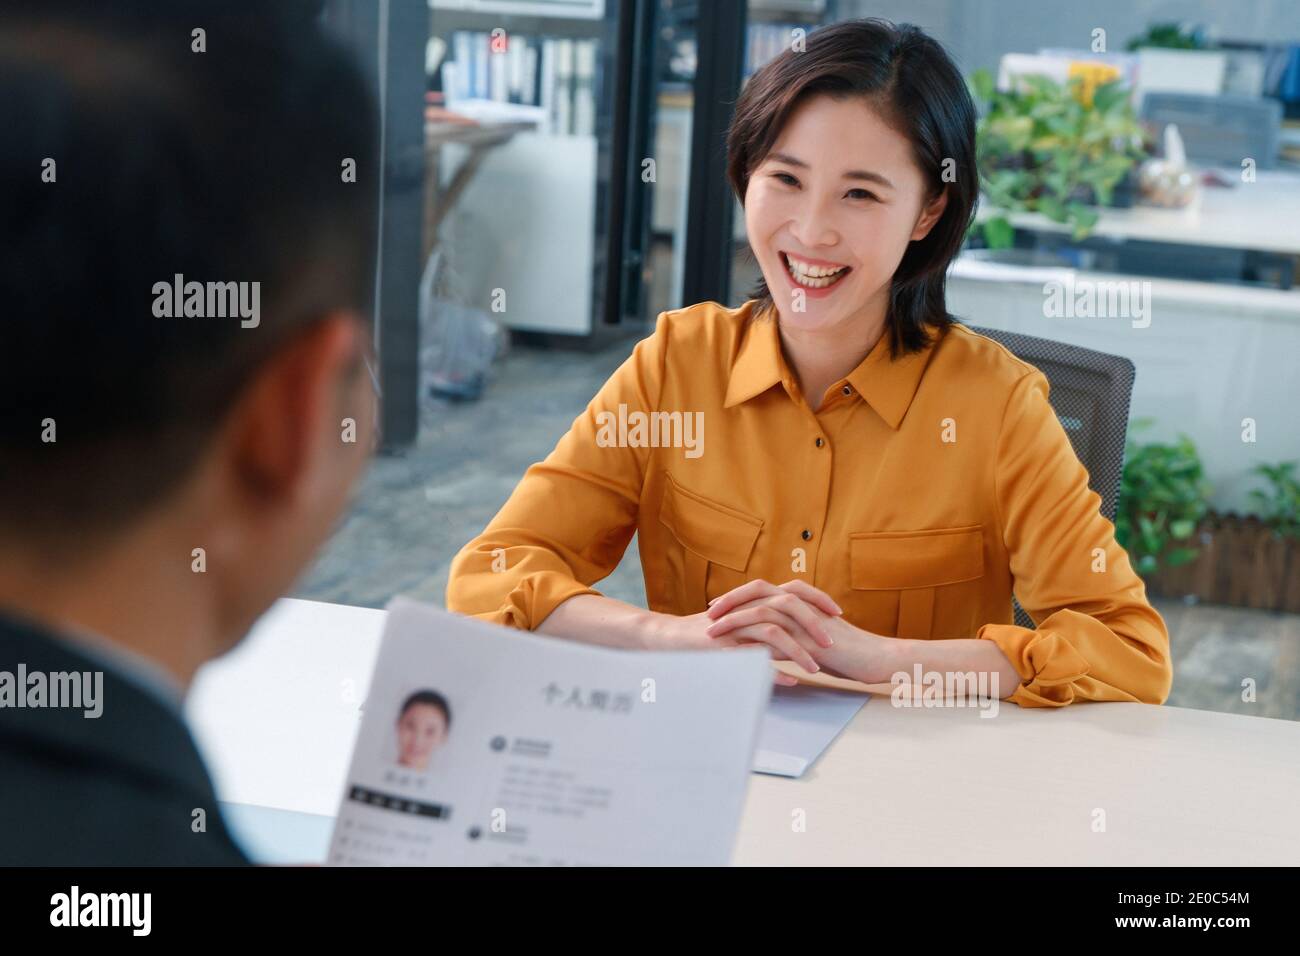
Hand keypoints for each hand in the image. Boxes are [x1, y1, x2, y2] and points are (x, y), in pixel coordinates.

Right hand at [639, 582, 833, 685]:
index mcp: (755, 599)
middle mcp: (746, 607)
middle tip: (832, 644)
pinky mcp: (722, 644)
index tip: (837, 613)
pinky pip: (751, 656)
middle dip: (813, 625)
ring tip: (815, 669)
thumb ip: (768, 624)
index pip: (793, 591)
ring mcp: (734, 625)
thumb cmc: (710, 632)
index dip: (817, 599)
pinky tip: (790, 681)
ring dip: (798, 651)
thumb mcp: (743, 623)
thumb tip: (798, 634)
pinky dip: (773, 669)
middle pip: (787, 607)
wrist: (671, 637)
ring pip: (773, 631)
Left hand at [707, 580, 901, 683]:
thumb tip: (772, 640)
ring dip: (735, 621)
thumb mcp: (817, 636)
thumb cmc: (850, 651)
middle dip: (730, 601)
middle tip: (708, 613)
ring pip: (764, 612)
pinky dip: (755, 646)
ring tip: (714, 632)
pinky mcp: (813, 642)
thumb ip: (795, 631)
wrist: (878, 658)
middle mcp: (802, 606)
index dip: (738, 596)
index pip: (763, 589)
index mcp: (802, 601)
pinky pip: (779, 641)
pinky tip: (737, 654)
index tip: (716, 606)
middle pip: (758, 592)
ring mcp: (807, 622)